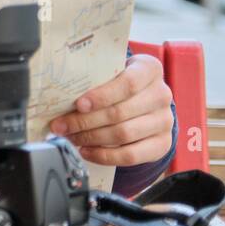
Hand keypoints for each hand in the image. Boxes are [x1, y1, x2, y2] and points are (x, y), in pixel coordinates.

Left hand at [48, 54, 173, 166]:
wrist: (143, 98)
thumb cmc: (118, 82)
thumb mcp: (109, 71)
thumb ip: (93, 79)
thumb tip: (60, 97)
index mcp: (149, 70)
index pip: (128, 83)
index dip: (102, 96)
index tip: (78, 105)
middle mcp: (161, 95)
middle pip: (120, 112)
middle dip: (84, 121)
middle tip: (61, 126)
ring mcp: (164, 121)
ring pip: (123, 134)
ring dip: (91, 138)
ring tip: (71, 137)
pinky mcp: (162, 144)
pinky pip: (131, 155)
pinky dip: (105, 156)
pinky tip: (86, 151)